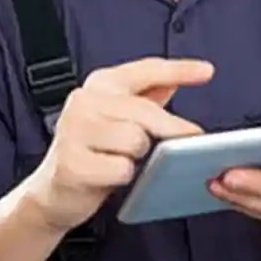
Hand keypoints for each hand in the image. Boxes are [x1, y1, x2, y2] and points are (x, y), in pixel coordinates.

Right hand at [24, 57, 213, 232]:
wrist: (53, 191)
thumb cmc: (93, 151)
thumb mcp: (119, 117)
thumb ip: (147, 97)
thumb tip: (176, 80)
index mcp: (99, 84)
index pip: (146, 70)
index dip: (179, 69)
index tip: (207, 71)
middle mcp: (84, 101)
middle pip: (145, 110)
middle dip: (171, 129)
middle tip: (191, 140)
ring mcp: (75, 131)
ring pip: (136, 140)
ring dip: (138, 157)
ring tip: (125, 160)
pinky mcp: (73, 163)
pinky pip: (121, 169)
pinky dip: (124, 176)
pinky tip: (110, 176)